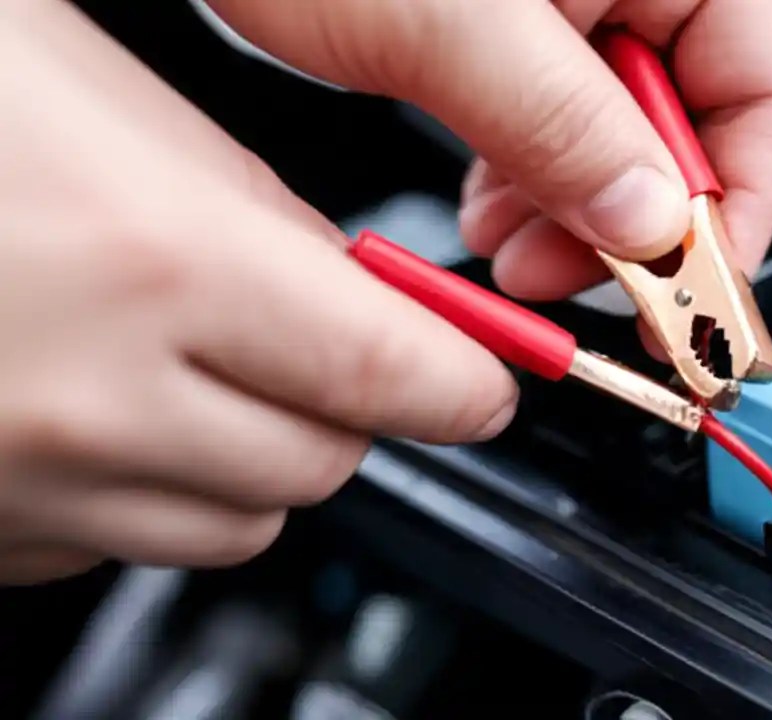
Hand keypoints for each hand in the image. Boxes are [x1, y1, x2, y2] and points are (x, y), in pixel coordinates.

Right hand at [0, 1, 516, 584]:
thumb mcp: (95, 79)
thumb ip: (241, 193)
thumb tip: (345, 277)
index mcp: (153, 259)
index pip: (398, 374)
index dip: (472, 378)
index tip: (496, 372)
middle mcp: (89, 397)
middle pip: (327, 463)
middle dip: (361, 405)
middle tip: (337, 338)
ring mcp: (20, 480)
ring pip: (234, 521)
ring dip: (258, 449)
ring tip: (207, 360)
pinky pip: (117, 544)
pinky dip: (151, 485)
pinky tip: (102, 397)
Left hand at [205, 0, 771, 299]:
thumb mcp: (450, 24)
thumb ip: (562, 127)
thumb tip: (649, 228)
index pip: (765, 95)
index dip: (737, 213)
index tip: (694, 300)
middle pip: (693, 129)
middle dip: (639, 227)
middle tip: (589, 290)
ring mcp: (573, 4)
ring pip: (619, 139)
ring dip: (578, 217)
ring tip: (515, 256)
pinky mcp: (512, 32)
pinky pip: (555, 125)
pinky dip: (531, 184)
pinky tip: (493, 215)